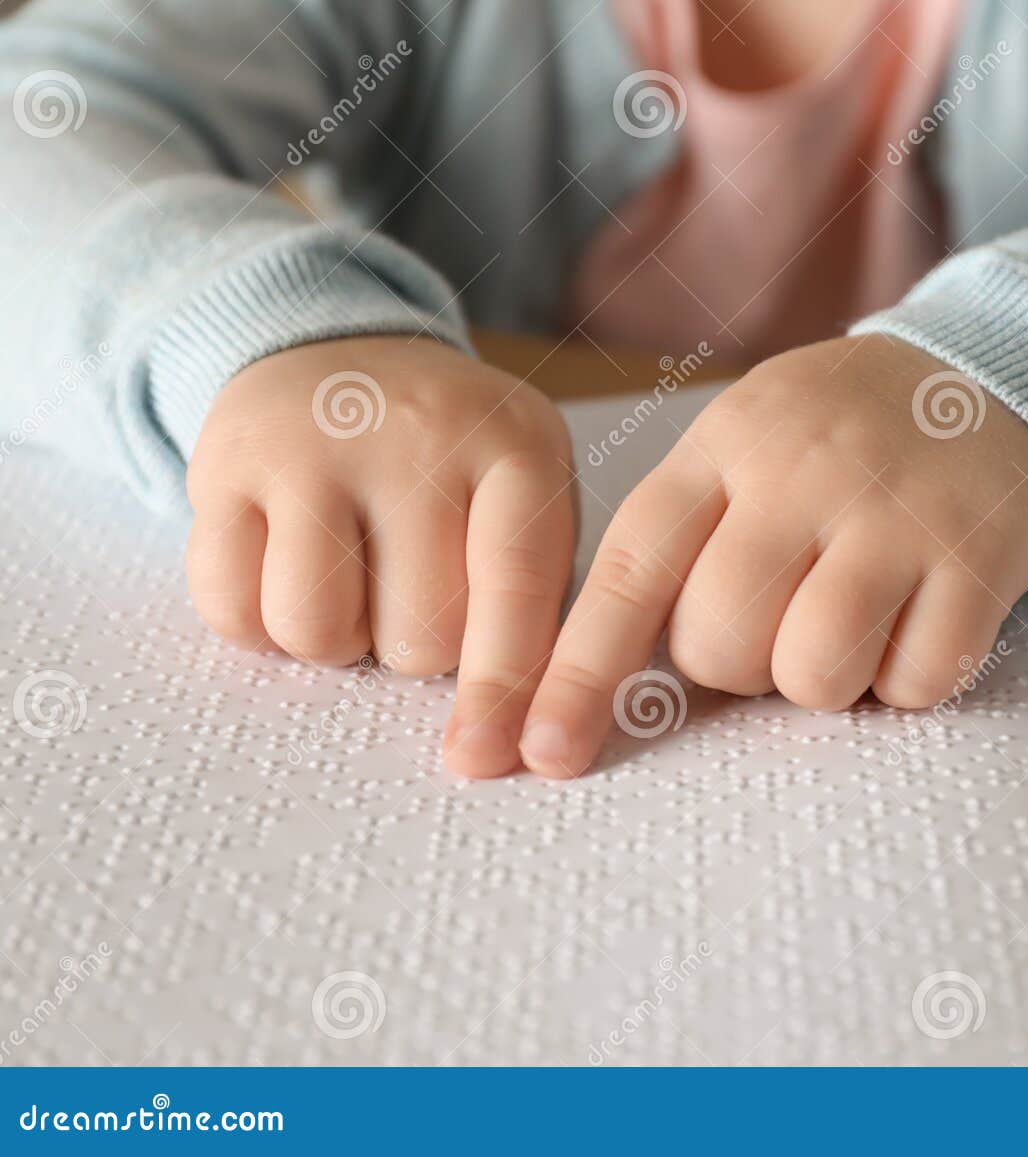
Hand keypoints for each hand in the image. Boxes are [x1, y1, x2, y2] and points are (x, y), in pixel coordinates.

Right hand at [184, 335, 575, 778]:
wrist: (342, 352)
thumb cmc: (454, 462)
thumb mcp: (524, 497)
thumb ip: (535, 601)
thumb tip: (518, 740)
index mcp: (517, 449)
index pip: (515, 589)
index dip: (504, 687)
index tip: (489, 760)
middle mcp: (420, 436)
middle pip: (418, 635)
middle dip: (414, 646)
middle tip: (408, 587)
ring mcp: (317, 445)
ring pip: (316, 630)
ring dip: (334, 641)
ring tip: (352, 581)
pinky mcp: (226, 465)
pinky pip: (230, 608)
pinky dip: (255, 625)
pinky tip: (283, 570)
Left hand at [514, 334, 1027, 777]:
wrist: (985, 380)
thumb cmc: (836, 442)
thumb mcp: (742, 446)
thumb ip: (682, 541)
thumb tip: (605, 686)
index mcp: (724, 447)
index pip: (630, 569)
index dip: (580, 671)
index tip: (543, 752)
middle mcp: (803, 474)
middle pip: (720, 643)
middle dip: (739, 664)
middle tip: (784, 616)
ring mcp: (894, 514)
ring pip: (814, 674)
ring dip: (825, 678)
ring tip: (851, 619)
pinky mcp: (976, 557)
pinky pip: (916, 683)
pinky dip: (909, 677)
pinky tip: (918, 615)